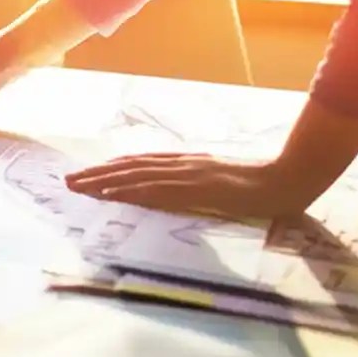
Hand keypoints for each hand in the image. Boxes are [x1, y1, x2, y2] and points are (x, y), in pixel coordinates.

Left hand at [65, 153, 312, 217]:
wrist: (290, 178)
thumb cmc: (260, 184)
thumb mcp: (220, 182)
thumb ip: (196, 185)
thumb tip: (172, 194)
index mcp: (187, 162)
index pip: (140, 163)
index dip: (112, 168)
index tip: (88, 174)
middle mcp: (182, 163)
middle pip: (131, 166)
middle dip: (97, 174)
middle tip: (68, 180)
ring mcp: (189, 173)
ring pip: (136, 175)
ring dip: (104, 181)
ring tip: (79, 186)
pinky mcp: (197, 186)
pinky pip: (157, 189)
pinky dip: (131, 191)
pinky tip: (111, 194)